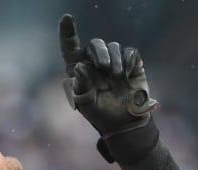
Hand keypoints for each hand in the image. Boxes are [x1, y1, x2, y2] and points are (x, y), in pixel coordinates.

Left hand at [58, 13, 158, 140]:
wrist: (125, 123)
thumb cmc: (101, 114)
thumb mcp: (86, 103)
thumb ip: (80, 86)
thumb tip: (81, 67)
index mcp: (79, 70)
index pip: (69, 47)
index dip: (67, 32)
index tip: (66, 18)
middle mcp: (95, 62)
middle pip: (95, 44)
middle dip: (99, 52)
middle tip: (104, 68)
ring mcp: (113, 62)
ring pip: (113, 46)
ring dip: (114, 60)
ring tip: (117, 76)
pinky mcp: (130, 64)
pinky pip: (129, 52)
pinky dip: (129, 61)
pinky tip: (128, 75)